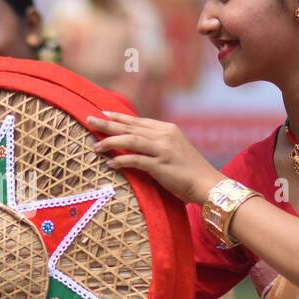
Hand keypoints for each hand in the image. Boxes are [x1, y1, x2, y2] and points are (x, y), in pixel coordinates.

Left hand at [87, 111, 221, 204]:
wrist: (208, 184)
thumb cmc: (190, 171)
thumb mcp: (174, 151)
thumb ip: (158, 144)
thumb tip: (136, 143)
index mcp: (168, 129)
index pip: (138, 121)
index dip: (119, 118)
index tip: (103, 114)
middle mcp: (165, 136)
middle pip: (130, 127)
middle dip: (108, 124)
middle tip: (89, 120)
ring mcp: (163, 150)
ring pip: (130, 140)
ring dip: (110, 142)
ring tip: (95, 146)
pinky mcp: (161, 165)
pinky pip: (136, 160)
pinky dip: (121, 161)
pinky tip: (110, 164)